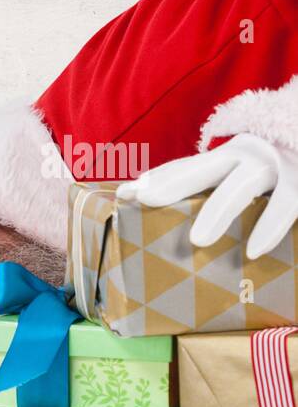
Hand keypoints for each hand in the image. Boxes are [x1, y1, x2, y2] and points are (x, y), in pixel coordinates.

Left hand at [115, 133, 297, 259]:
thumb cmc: (280, 166)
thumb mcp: (244, 170)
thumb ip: (209, 183)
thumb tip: (159, 199)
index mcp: (230, 156)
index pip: (186, 167)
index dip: (156, 179)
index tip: (124, 194)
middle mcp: (248, 156)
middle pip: (205, 168)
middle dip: (174, 183)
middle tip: (145, 199)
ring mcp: (276, 166)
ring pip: (242, 186)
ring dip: (218, 211)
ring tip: (198, 239)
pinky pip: (286, 204)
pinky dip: (270, 226)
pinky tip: (254, 249)